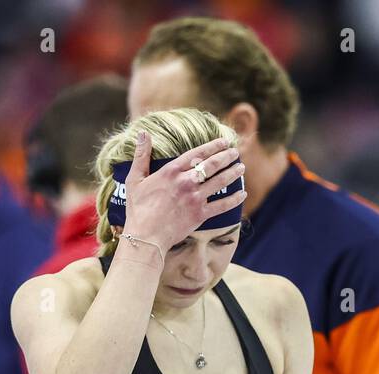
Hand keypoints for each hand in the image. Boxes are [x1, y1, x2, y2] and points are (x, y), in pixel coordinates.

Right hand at [121, 131, 245, 249]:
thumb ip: (141, 155)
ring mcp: (195, 198)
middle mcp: (186, 182)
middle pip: (212, 165)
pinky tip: (243, 194)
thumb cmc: (138, 208)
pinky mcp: (200, 215)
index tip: (224, 141)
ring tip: (241, 167)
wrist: (145, 235)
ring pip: (220, 182)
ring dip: (233, 173)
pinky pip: (222, 205)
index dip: (213, 146)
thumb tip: (143, 133)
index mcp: (172, 171)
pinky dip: (234, 200)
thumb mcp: (135, 179)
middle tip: (236, 152)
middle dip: (227, 156)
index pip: (197, 153)